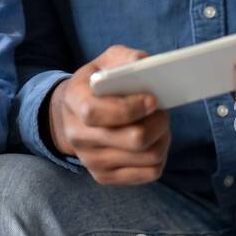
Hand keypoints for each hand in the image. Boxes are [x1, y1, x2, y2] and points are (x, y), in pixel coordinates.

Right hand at [46, 45, 170, 184]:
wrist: (73, 115)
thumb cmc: (97, 84)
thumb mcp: (105, 62)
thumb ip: (125, 59)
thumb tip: (145, 64)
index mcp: (74, 101)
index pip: (96, 112)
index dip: (130, 108)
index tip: (153, 100)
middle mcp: (77, 135)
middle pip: (132, 139)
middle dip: (158, 123)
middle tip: (162, 112)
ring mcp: (90, 160)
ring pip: (147, 157)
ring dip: (163, 139)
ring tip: (160, 125)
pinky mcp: (104, 177)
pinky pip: (149, 173)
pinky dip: (161, 156)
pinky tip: (155, 142)